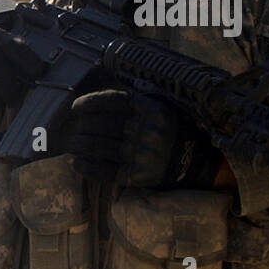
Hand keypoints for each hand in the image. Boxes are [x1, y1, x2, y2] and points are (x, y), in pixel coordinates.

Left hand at [64, 89, 216, 187]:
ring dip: (80, 145)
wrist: (196, 161)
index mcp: (150, 109)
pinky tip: (76, 163)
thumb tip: (108, 94)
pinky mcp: (138, 174)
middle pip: (101, 125)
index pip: (113, 101)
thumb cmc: (170, 129)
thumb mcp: (161, 106)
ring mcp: (141, 153)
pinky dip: (87, 168)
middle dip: (82, 128)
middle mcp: (145, 130)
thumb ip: (137, 99)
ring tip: (72, 144)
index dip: (90, 103)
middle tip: (74, 130)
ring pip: (99, 147)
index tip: (75, 108)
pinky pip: (106, 171)